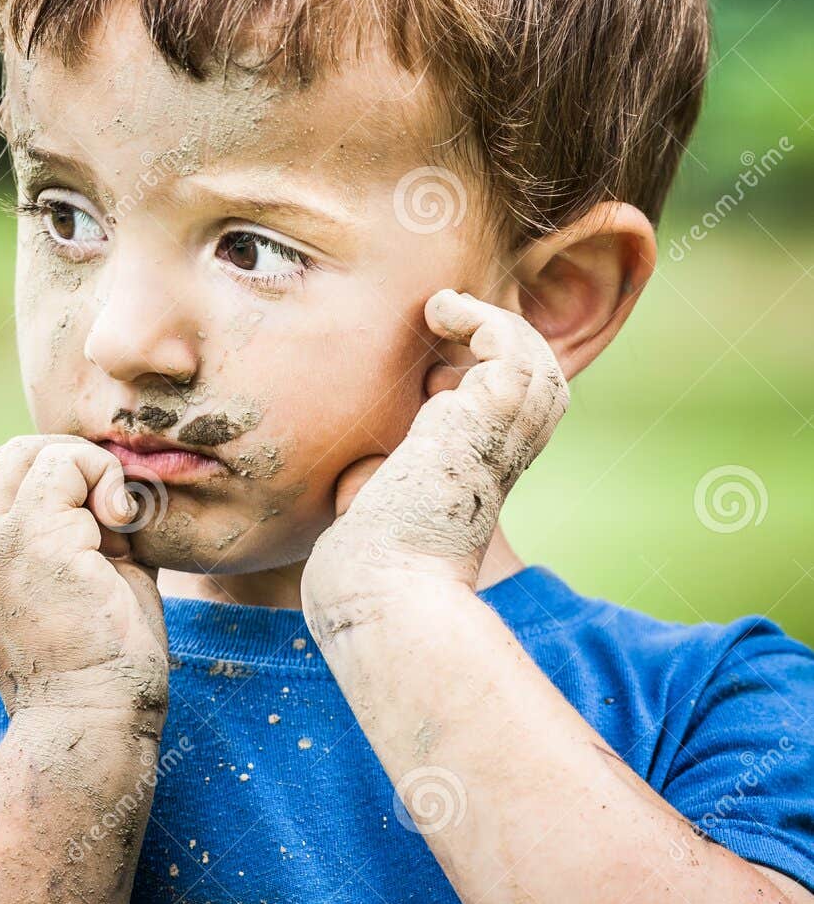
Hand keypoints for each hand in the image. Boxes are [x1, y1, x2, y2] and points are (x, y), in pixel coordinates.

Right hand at [0, 435, 169, 721]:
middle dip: (76, 463)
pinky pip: (68, 467)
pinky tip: (124, 525)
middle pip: (14, 454)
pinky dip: (105, 479)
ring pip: (42, 453)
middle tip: (116, 511)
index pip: (5, 481)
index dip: (61, 478)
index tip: (106, 520)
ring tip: (119, 529)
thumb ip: (83, 538)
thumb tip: (114, 493)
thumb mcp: (79, 590)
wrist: (94, 724)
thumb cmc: (102, 670)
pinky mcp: (35, 540)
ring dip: (94, 474)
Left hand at [301, 291, 568, 639]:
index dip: (482, 384)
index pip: (513, 419)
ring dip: (493, 324)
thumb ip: (377, 484)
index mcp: (480, 481)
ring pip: (536, 362)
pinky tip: (439, 312)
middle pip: (541, 384)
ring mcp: (498, 441)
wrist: (378, 593)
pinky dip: (482, 317)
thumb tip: (362, 472)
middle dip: (502, 345)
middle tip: (445, 325)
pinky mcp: (485, 423)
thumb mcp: (373, 515)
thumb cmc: (363, 572)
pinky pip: (511, 347)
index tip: (429, 383)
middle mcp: (499, 460)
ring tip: (442, 310)